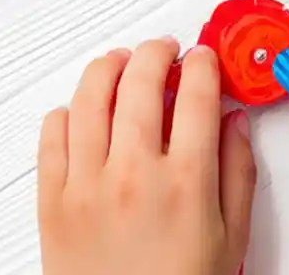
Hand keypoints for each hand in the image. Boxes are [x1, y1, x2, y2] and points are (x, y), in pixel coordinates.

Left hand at [38, 39, 256, 274]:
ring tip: (122, 64)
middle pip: (139, 80)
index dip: (203, 64)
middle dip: (156, 52)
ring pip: (89, 95)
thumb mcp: (230, 239)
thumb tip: (236, 123)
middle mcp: (132, 174)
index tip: (205, 58)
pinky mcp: (51, 199)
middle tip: (165, 50)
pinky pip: (51, 133)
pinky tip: (83, 111)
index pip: (196, 94)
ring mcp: (85, 184)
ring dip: (108, 67)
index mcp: (185, 182)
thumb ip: (237, 173)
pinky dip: (67, 110)